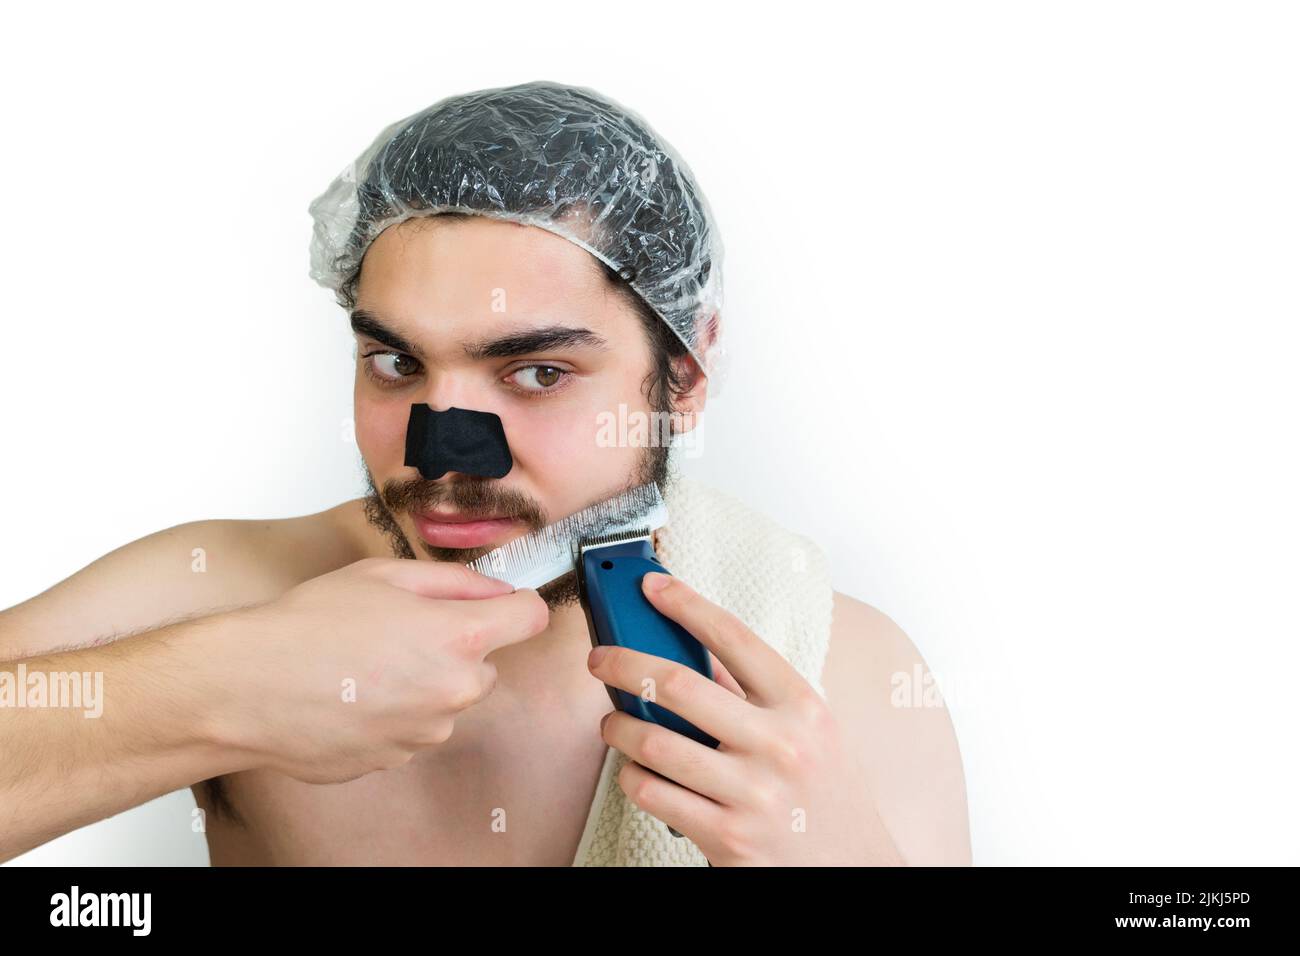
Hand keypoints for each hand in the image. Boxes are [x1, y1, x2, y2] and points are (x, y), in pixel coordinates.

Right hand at [212, 557, 548, 782]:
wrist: (247, 686)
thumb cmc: (308, 624)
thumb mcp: (385, 575)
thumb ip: (455, 581)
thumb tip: (495, 591)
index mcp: (459, 637)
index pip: (531, 618)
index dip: (515, 605)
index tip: (500, 604)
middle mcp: (454, 691)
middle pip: (486, 665)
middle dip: (458, 648)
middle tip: (399, 631)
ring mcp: (426, 732)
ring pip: (447, 702)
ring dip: (423, 684)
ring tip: (364, 665)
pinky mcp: (396, 759)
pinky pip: (412, 729)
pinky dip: (394, 714)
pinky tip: (351, 695)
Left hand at [586, 571, 902, 865]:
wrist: (851, 866)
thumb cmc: (823, 791)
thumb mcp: (809, 729)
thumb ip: (754, 692)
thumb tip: (688, 647)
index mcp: (802, 706)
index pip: (735, 638)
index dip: (687, 605)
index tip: (652, 586)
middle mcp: (780, 745)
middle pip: (678, 685)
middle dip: (624, 664)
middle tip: (601, 660)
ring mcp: (752, 794)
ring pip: (654, 743)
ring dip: (619, 727)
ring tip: (614, 724)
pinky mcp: (727, 837)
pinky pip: (653, 794)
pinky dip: (632, 776)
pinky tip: (636, 770)